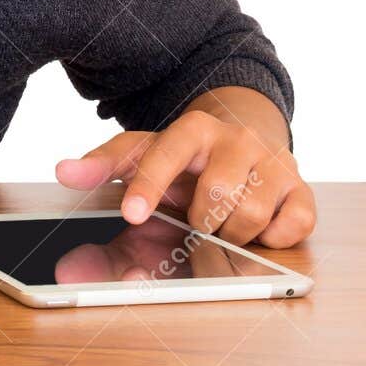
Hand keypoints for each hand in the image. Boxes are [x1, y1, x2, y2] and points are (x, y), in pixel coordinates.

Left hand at [54, 107, 315, 247]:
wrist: (243, 137)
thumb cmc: (186, 156)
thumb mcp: (142, 153)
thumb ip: (102, 165)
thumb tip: (63, 172)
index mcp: (191, 128)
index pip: (165, 155)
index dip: (148, 186)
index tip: (130, 214)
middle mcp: (236, 140)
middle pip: (213, 196)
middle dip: (197, 222)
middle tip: (195, 221)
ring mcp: (274, 162)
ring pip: (251, 215)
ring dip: (230, 234)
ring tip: (221, 223)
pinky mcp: (302, 188)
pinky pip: (293, 225)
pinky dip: (272, 237)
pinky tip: (258, 226)